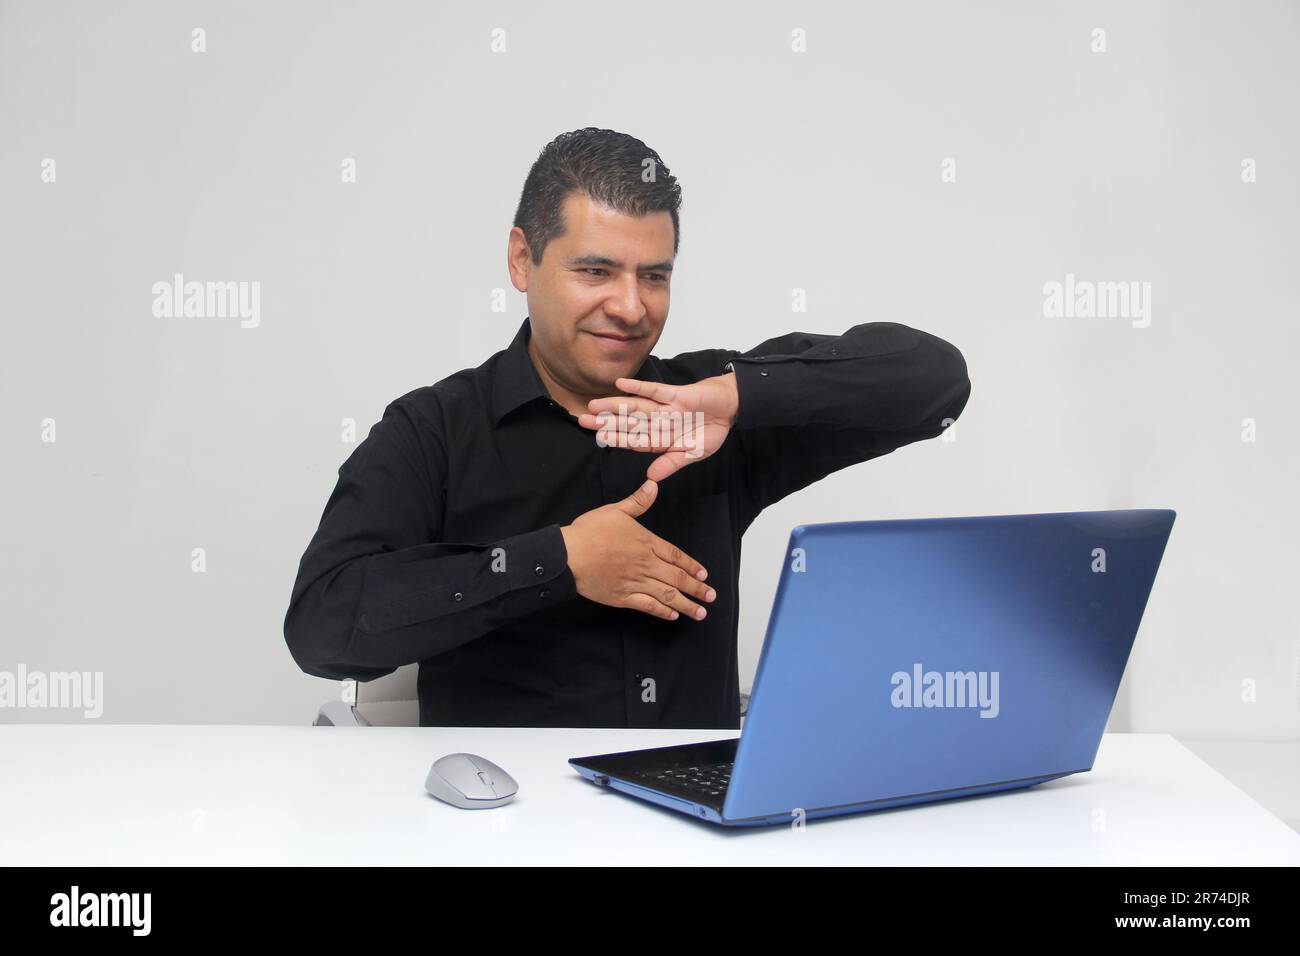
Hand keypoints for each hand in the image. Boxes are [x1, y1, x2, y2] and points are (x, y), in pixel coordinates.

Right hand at [559, 479, 716, 621]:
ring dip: (687, 605)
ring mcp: (635, 582)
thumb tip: (653, 485)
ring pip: (667, 595)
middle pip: (677, 578)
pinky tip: (672, 616)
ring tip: (700, 612)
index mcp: (646, 543)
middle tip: (711, 596)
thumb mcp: (615, 511)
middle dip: (697, 589)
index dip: (692, 566)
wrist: (568, 556)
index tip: (704, 575)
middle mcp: (645, 564)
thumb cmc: (589, 532)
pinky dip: (662, 612)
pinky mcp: (622, 597)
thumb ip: (638, 501)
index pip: (676, 556)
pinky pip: (648, 606)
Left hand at [578, 373, 739, 481]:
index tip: (598, 439)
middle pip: (629, 423)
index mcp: (663, 439)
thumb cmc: (713, 430)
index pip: (635, 440)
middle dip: (607, 422)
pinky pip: (654, 390)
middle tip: (582, 420)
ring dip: (615, 406)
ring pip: (636, 407)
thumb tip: (651, 477)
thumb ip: (672, 463)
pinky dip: (638, 387)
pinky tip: (620, 384)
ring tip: (594, 405)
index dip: (617, 440)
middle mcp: (660, 422)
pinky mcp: (676, 394)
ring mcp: (667, 407)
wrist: (731, 408)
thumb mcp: (695, 453)